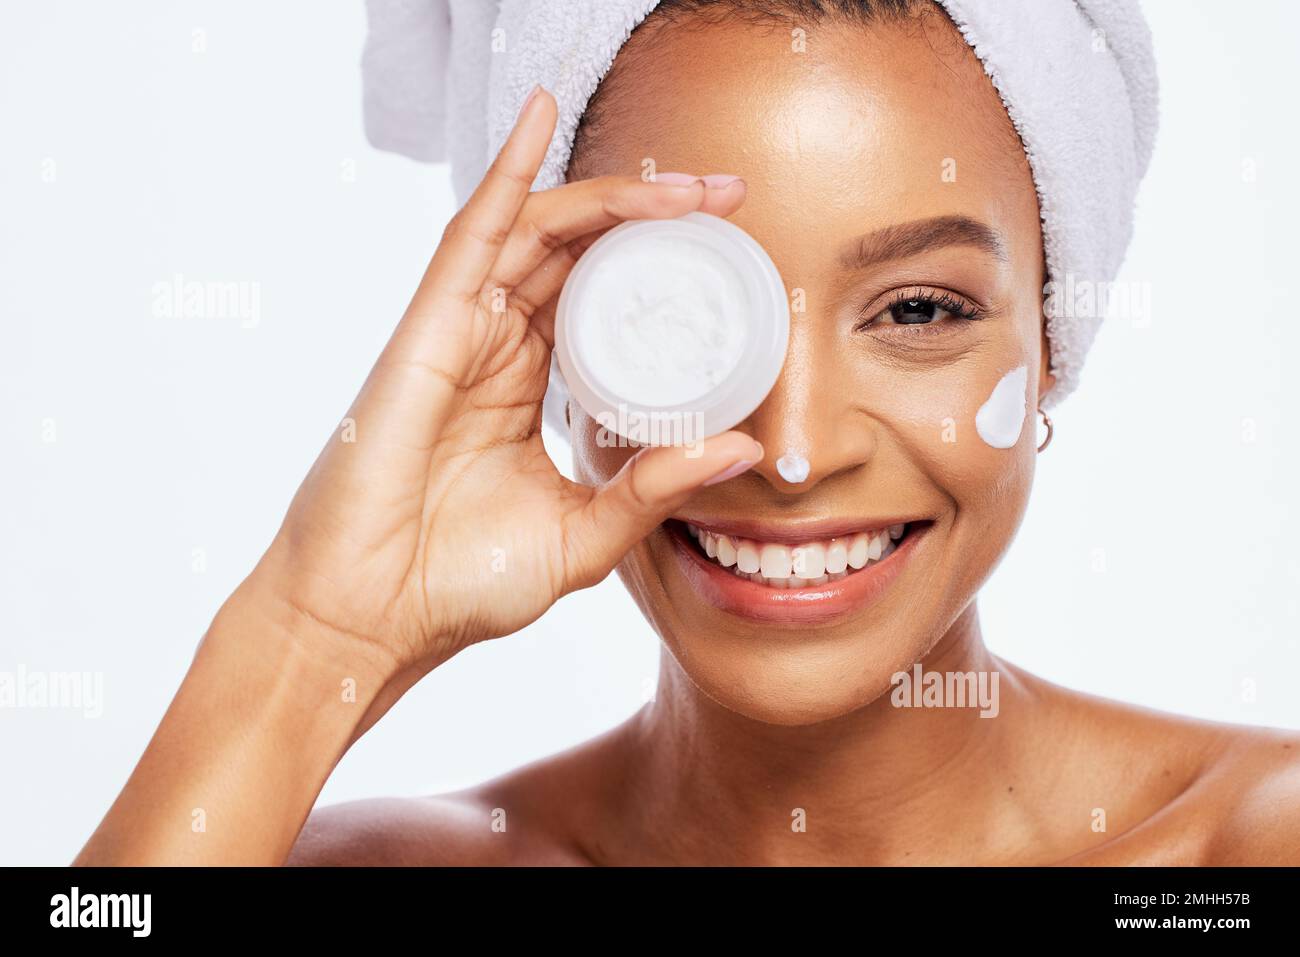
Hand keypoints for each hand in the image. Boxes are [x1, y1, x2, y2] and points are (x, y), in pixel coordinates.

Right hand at [237, 86, 763, 688]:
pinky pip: (471, 234)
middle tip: (728, 200)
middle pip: (579, 253)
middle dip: (654, 217)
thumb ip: (654, 488)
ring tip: (688, 185)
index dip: (659, 266)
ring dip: (611, 196)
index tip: (731, 255)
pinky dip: (507, 173)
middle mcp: (497, 349)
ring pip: (538, 232)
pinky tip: (542, 119)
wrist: (374, 619)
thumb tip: (740, 449)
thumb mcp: (584, 533)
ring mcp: (461, 334)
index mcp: (529, 388)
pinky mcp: (428, 331)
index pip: (601, 299)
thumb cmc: (460, 584)